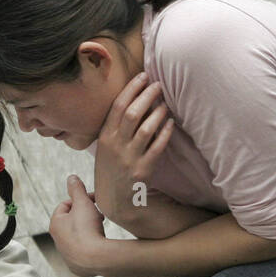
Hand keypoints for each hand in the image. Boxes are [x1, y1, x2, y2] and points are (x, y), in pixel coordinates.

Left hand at [49, 175, 109, 276]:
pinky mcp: (76, 265)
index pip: (66, 205)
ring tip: (100, 228)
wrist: (95, 258)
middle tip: (99, 214)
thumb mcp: (83, 203)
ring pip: (78, 235)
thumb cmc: (87, 228)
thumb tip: (71, 178)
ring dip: (89, 229)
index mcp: (55, 223)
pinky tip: (100, 243)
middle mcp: (57, 240)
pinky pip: (84, 250)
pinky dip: (91, 244)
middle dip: (86, 214)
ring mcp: (66, 254)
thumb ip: (77, 189)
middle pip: (72, 220)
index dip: (81, 200)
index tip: (94, 200)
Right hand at [93, 71, 173, 220]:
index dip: (131, 88)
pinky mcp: (142, 170)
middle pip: (132, 113)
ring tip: (165, 103)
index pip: (117, 106)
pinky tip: (170, 123)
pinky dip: (164, 133)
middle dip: (146, 95)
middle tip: (158, 84)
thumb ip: (116, 126)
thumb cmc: (112, 168)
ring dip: (157, 113)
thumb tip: (134, 99)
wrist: (114, 201)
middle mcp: (115, 146)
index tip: (143, 76)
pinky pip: (156, 148)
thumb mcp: (107, 146)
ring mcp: (129, 158)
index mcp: (105, 136)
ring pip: (145, 129)